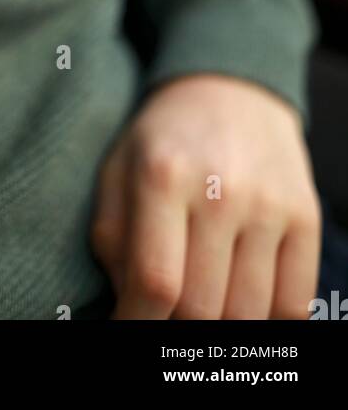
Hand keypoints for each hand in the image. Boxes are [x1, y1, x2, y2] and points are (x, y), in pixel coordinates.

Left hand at [90, 73, 321, 318]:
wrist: (230, 91)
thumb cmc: (163, 141)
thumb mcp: (119, 171)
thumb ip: (113, 241)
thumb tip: (127, 309)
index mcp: (163, 174)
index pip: (155, 282)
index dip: (137, 322)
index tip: (129, 326)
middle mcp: (222, 188)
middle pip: (201, 306)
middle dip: (174, 326)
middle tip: (163, 313)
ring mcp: (270, 204)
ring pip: (246, 313)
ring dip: (219, 326)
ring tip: (199, 303)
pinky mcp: (305, 216)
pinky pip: (293, 304)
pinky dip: (265, 321)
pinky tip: (239, 301)